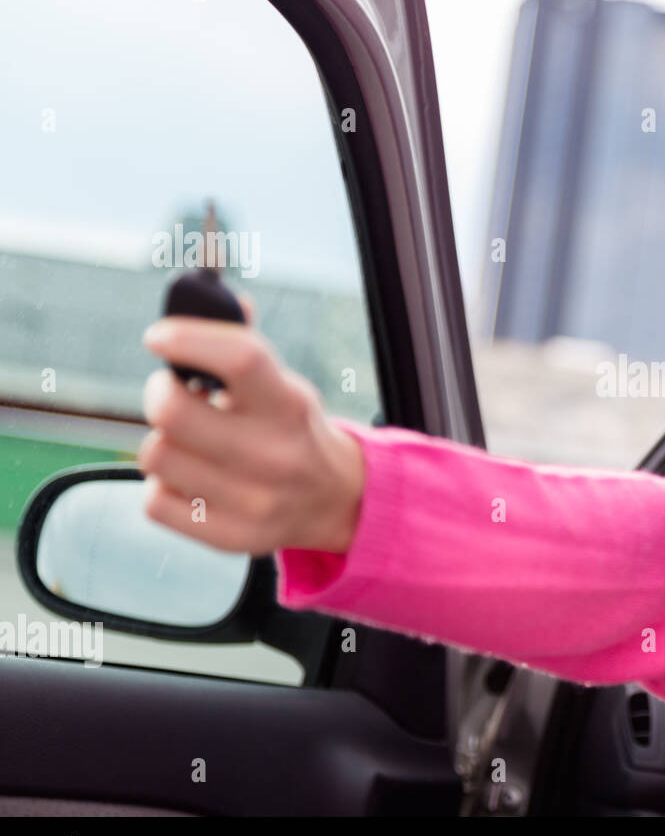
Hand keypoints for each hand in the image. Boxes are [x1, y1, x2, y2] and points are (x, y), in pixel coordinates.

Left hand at [137, 294, 364, 554]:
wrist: (337, 500)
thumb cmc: (295, 431)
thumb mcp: (283, 385)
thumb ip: (244, 345)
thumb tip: (215, 299)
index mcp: (291, 404)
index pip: (239, 358)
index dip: (188, 338)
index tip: (159, 337)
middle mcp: (276, 454)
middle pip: (172, 411)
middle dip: (160, 394)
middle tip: (172, 393)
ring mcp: (254, 500)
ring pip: (156, 456)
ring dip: (163, 444)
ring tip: (190, 443)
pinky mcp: (232, 535)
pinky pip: (155, 502)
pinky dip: (164, 488)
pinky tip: (192, 480)